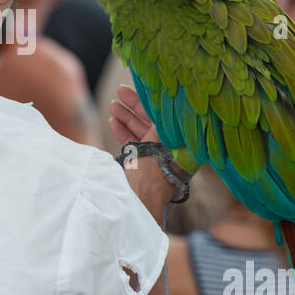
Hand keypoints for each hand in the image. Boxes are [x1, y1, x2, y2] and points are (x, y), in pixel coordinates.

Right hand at [109, 85, 185, 219]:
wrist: (139, 207)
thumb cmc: (154, 176)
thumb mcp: (157, 144)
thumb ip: (159, 123)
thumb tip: (162, 101)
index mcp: (181, 146)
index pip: (169, 116)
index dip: (153, 101)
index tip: (140, 87)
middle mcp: (171, 152)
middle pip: (154, 123)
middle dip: (136, 107)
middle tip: (120, 92)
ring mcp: (156, 160)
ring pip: (141, 133)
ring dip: (126, 118)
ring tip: (112, 105)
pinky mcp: (142, 167)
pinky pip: (134, 146)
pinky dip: (123, 133)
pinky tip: (113, 122)